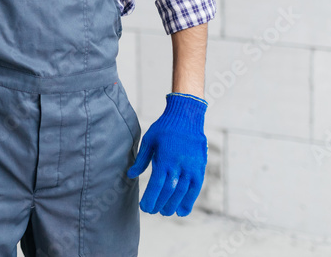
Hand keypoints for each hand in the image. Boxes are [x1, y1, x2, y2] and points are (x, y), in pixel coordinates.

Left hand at [126, 92, 207, 215]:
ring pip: (182, 192)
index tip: (144, 207)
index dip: (151, 198)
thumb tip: (130, 174)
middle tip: (152, 211)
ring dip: (173, 205)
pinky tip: (182, 211)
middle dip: (160, 203)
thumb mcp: (149, 140)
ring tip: (165, 212)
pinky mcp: (200, 168)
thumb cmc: (164, 128)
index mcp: (165, 158)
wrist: (186, 117)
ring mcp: (191, 168)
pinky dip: (189, 201)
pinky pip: (195, 188)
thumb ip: (141, 160)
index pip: (157, 184)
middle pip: (170, 191)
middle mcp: (180, 165)